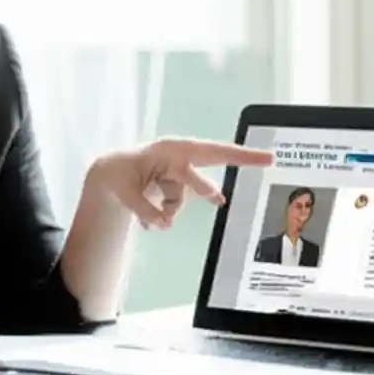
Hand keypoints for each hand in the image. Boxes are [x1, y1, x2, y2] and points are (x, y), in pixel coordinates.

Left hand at [86, 137, 272, 229]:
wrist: (108, 176)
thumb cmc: (116, 174)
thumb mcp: (124, 192)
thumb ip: (145, 209)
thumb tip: (165, 224)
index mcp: (171, 150)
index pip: (210, 153)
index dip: (239, 157)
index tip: (265, 158)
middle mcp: (179, 159)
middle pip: (212, 164)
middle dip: (238, 163)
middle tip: (264, 162)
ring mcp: (178, 174)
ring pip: (183, 200)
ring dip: (169, 209)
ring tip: (147, 216)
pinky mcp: (174, 188)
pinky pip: (174, 208)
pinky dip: (161, 215)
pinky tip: (145, 219)